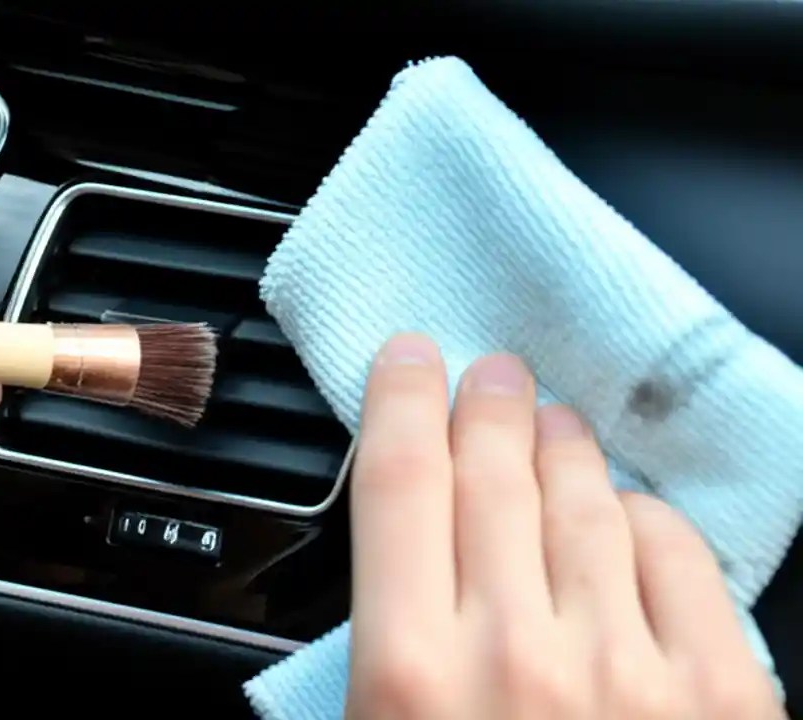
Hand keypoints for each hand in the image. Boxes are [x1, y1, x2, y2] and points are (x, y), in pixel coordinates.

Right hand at [344, 334, 783, 718]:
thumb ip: (387, 648)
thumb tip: (400, 560)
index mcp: (411, 673)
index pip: (399, 484)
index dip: (401, 402)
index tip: (408, 360)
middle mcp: (516, 657)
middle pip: (495, 480)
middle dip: (490, 410)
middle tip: (494, 377)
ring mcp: (626, 673)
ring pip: (587, 507)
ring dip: (564, 449)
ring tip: (556, 424)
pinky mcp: (720, 697)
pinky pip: (677, 560)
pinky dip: (646, 519)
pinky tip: (628, 509)